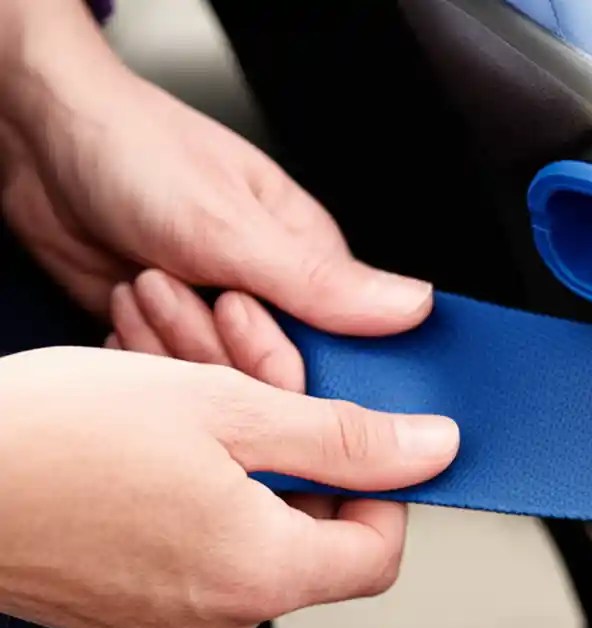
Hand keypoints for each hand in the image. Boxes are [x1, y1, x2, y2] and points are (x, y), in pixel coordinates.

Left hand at [0, 2, 431, 345]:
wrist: (42, 146)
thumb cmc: (141, 155)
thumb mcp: (234, 225)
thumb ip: (322, 283)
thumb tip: (417, 306)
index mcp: (310, 264)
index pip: (334, 354)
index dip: (285, 357)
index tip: (240, 321)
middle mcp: (269, 299)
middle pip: (267, 380)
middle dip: (210, 345)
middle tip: (177, 284)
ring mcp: (214, 321)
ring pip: (210, 385)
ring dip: (163, 341)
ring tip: (144, 279)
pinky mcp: (163, 339)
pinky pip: (165, 382)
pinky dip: (135, 356)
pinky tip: (122, 310)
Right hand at [0, 345, 458, 627]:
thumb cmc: (52, 437)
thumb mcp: (227, 408)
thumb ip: (347, 438)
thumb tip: (433, 451)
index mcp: (258, 577)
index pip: (377, 550)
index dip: (375, 483)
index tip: (347, 433)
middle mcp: (215, 623)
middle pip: (303, 527)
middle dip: (286, 433)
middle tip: (241, 359)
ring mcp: (161, 626)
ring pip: (241, 521)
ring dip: (231, 439)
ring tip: (180, 367)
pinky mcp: (118, 614)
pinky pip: (187, 542)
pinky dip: (188, 479)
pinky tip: (150, 417)